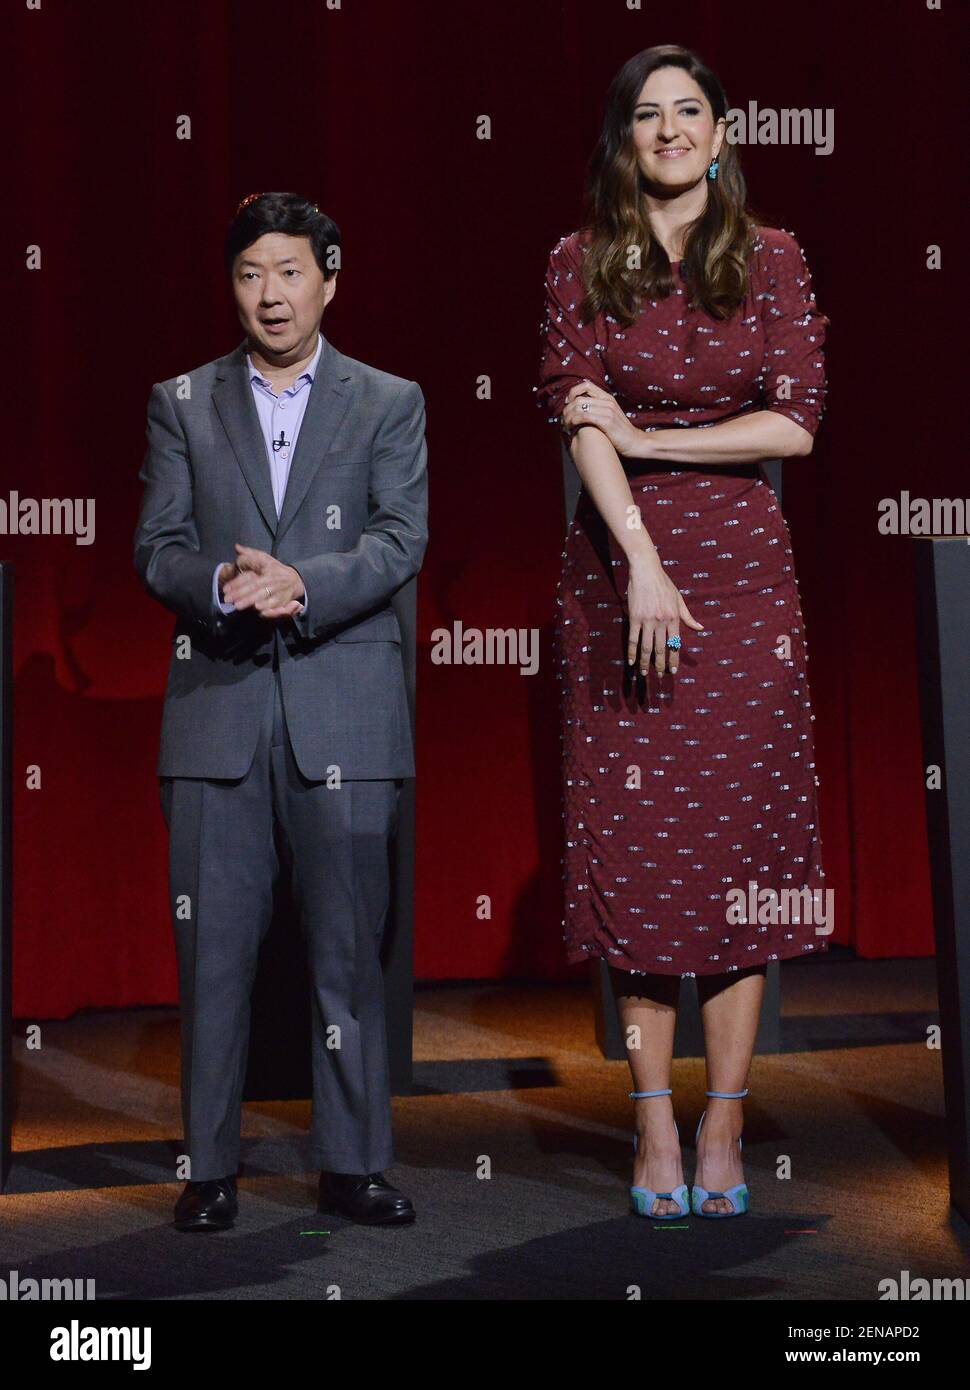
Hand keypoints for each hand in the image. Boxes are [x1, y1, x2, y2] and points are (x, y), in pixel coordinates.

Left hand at [222, 544, 305, 619]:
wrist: (295, 579)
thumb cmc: (275, 569)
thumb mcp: (264, 558)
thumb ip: (249, 553)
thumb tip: (237, 547)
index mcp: (267, 569)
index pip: (250, 577)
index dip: (237, 583)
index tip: (225, 589)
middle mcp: (273, 579)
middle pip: (255, 587)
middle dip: (241, 594)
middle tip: (228, 599)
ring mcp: (279, 590)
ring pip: (264, 596)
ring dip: (251, 601)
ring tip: (238, 606)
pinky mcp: (283, 600)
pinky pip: (275, 605)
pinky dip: (267, 608)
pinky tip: (257, 610)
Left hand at [560, 380, 645, 457]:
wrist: (636, 443)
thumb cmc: (620, 433)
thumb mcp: (610, 416)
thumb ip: (598, 409)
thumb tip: (581, 409)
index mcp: (608, 397)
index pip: (586, 385)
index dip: (573, 392)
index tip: (567, 404)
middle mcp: (607, 401)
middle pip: (578, 398)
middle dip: (566, 410)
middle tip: (563, 421)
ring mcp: (608, 411)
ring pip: (578, 407)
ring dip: (568, 418)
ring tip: (566, 427)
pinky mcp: (607, 422)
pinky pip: (584, 417)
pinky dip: (573, 422)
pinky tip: (571, 430)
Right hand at [625, 554, 703, 675]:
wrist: (646, 571)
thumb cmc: (664, 584)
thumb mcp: (679, 599)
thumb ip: (688, 616)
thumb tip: (700, 628)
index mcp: (674, 618)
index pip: (675, 643)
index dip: (674, 658)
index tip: (673, 670)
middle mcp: (662, 621)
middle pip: (661, 648)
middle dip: (660, 665)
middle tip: (659, 676)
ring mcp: (647, 620)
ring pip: (647, 647)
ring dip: (645, 662)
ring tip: (644, 673)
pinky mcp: (634, 617)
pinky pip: (633, 638)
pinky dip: (632, 651)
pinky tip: (631, 661)